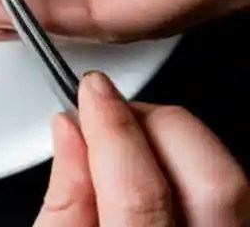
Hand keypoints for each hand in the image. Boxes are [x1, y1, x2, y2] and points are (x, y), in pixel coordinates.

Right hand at [36, 71, 248, 224]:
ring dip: (174, 138)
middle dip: (158, 123)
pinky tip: (154, 161)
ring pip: (230, 178)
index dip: (113, 131)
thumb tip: (70, 131)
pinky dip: (190, 162)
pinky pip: (231, 191)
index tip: (90, 93)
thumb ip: (63, 200)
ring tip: (129, 134)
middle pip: (212, 179)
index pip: (140, 192)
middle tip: (111, 109)